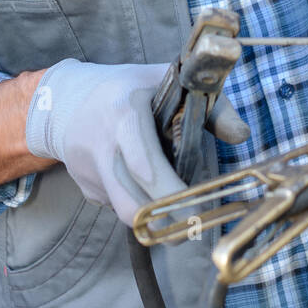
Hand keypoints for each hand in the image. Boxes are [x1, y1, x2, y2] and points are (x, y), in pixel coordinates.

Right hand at [25, 58, 247, 225]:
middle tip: (197, 226)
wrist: (66, 98)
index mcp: (123, 114)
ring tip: (177, 211)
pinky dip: (137, 203)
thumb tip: (241, 135)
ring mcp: (89, 173)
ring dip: (154, 219)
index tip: (199, 209)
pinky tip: (142, 184)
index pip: (144, 164)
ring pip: (125, 213)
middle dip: (167, 223)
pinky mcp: (85, 190)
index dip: (171, 193)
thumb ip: (207, 104)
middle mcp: (102, 147)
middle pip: (132, 203)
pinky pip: (117, 207)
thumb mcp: (165, 81)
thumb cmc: (127, 87)